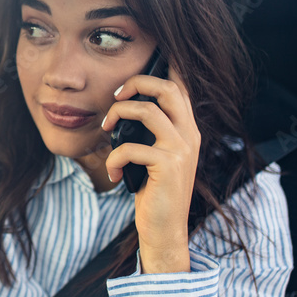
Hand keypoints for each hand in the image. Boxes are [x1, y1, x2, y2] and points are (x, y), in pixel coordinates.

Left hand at [99, 65, 200, 272]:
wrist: (165, 229)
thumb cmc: (154, 191)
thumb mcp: (156, 156)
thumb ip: (150, 133)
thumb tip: (123, 109)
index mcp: (187, 129)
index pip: (181, 87)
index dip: (164, 68)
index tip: (139, 68)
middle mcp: (189, 135)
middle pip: (166, 88)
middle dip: (137, 83)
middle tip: (115, 97)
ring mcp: (180, 149)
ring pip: (146, 111)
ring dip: (117, 115)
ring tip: (106, 129)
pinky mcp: (167, 166)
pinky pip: (130, 147)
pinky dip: (113, 159)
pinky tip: (113, 174)